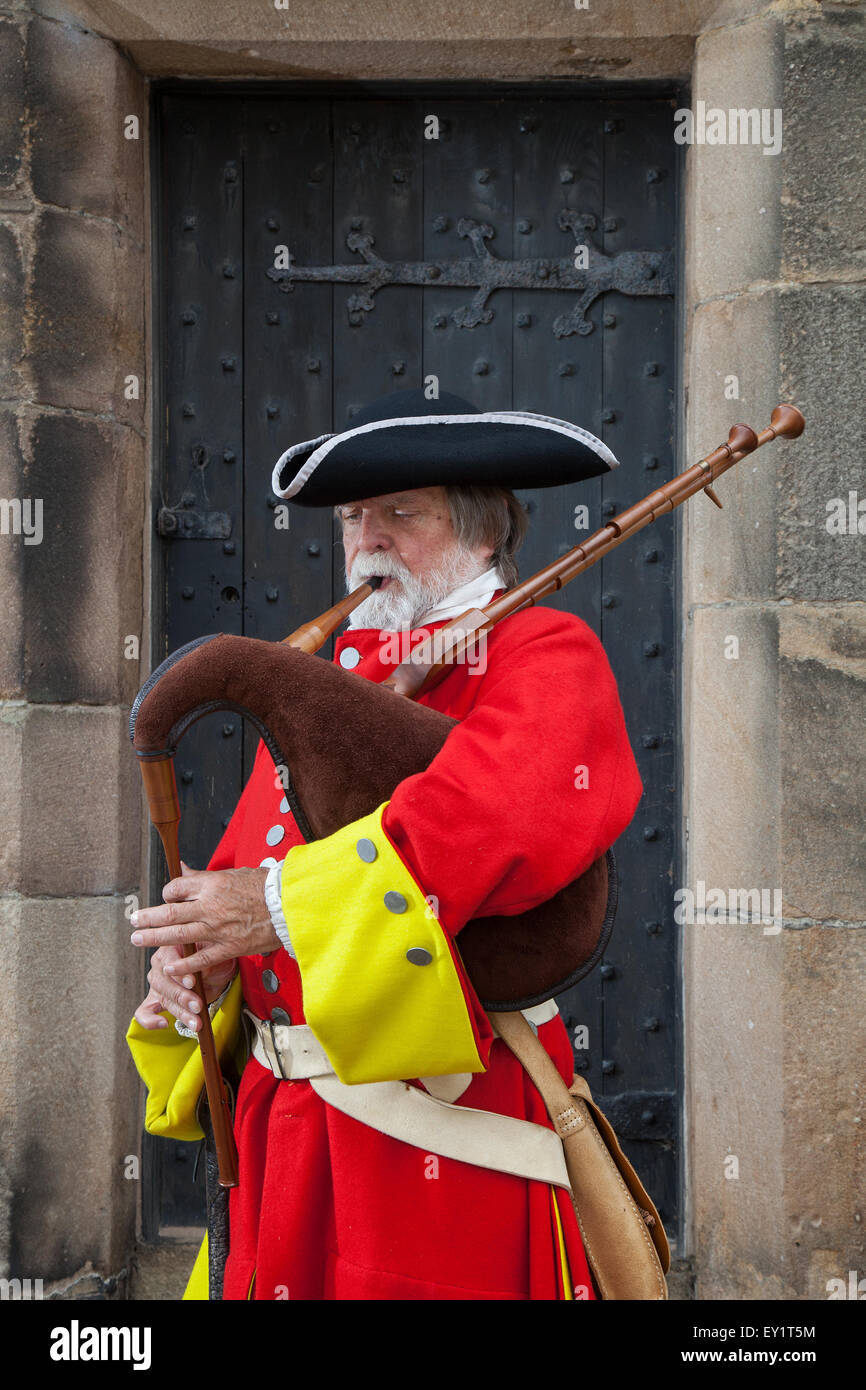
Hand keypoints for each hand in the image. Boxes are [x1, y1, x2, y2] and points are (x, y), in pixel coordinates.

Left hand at [130, 861, 278, 1007]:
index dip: (166, 893)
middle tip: (134, 921)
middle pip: (170, 911)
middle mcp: (210, 905)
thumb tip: (184, 867)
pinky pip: (200, 958)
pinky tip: (169, 966)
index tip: (165, 898)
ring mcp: (218, 928)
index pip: (177, 887)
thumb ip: (206, 876)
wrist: (290, 904)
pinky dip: (183, 963)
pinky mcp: (229, 946)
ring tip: (138, 940)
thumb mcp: (235, 873)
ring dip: (154, 938)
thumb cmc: (267, 886)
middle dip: (148, 917)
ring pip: (178, 934)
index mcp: (213, 883)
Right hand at [133, 944, 236, 1032]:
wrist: (217, 971)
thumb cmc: (215, 958)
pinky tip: (164, 1024)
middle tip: (197, 1005)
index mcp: (170, 947)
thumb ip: (206, 961)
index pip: (169, 960)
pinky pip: (144, 1012)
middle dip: (182, 996)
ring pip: (163, 1000)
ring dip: (180, 1013)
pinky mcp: (156, 1000)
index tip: (192, 982)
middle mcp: (159, 965)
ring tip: (196, 1023)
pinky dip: (150, 1021)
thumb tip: (202, 972)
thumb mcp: (215, 955)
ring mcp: (157, 984)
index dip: (179, 973)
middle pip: (164, 983)